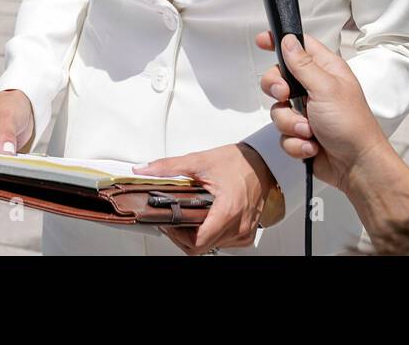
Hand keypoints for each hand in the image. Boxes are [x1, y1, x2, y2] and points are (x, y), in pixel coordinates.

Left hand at [133, 143, 276, 253]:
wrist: (262, 161)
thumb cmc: (239, 161)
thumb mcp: (200, 161)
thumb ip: (169, 167)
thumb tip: (145, 170)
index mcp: (227, 211)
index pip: (197, 242)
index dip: (177, 235)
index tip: (169, 223)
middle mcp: (238, 225)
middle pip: (202, 247)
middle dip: (184, 236)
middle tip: (175, 219)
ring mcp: (244, 231)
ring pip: (213, 246)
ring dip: (198, 236)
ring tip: (190, 217)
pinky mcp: (247, 232)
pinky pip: (225, 243)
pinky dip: (212, 235)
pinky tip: (207, 220)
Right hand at [258, 32, 391, 194]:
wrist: (357, 167)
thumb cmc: (351, 125)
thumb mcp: (326, 88)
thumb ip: (303, 64)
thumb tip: (287, 40)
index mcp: (325, 70)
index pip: (298, 46)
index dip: (280, 41)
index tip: (262, 41)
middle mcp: (313, 88)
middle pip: (278, 78)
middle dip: (277, 90)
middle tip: (286, 96)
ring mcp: (306, 112)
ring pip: (278, 110)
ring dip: (291, 124)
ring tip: (309, 131)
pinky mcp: (301, 133)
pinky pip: (283, 134)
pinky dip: (295, 142)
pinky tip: (312, 146)